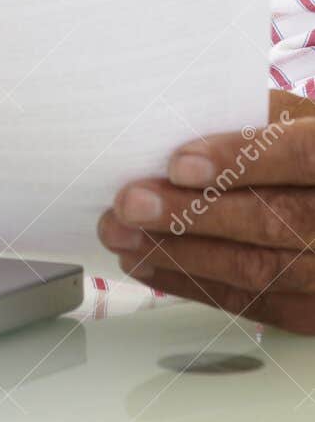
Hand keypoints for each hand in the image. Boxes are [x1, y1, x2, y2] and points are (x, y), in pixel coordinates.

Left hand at [99, 111, 314, 331]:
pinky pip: (255, 305)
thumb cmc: (311, 154)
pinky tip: (152, 266)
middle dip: (191, 215)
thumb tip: (180, 120)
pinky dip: (197, 286)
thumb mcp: (301, 121)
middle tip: (130, 205)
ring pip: (260, 270)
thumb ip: (255, 117)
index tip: (179, 164)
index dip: (242, 160)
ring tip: (124, 236)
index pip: (301, 156)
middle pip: (273, 221)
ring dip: (181, 255)